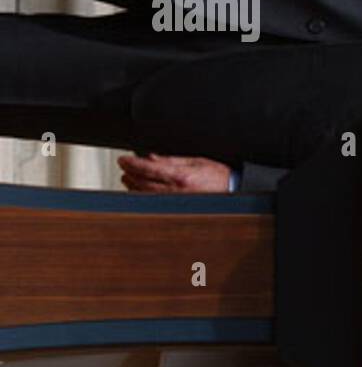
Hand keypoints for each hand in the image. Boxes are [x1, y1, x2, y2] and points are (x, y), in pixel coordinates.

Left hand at [118, 154, 232, 192]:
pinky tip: (140, 191)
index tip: (123, 159)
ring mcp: (175, 201)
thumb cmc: (219, 176)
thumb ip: (171, 160)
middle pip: (142, 183)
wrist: (233, 191)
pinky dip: (143, 195)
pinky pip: (154, 202)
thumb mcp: (196, 160)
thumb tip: (152, 158)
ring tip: (129, 178)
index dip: (131, 163)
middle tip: (124, 167)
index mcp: (180, 176)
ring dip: (133, 186)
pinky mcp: (177, 208)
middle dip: (130, 174)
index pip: (147, 168)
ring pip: (145, 195)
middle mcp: (176, 190)